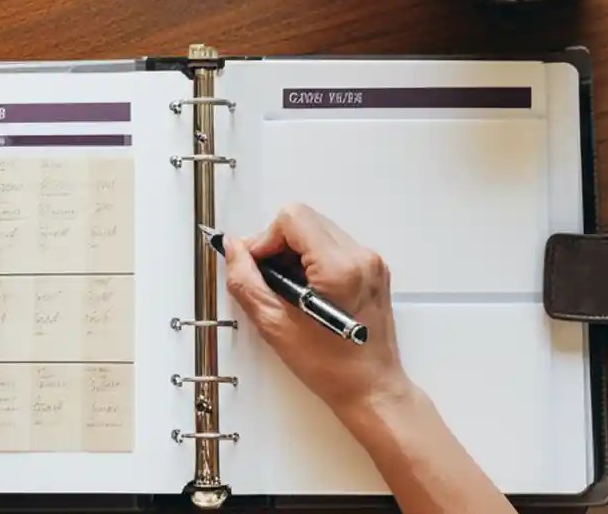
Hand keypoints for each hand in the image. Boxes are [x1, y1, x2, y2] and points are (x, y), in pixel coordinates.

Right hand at [224, 204, 409, 416]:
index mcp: (339, 267)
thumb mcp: (275, 325)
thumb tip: (233, 247)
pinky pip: (334, 246)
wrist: (372, 389)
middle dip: (279, 244)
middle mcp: (360, 257)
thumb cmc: (329, 367)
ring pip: (318, 231)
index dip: (265, 239)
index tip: (258, 268)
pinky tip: (307, 292)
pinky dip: (313, 260)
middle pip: (305, 220)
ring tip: (289, 290)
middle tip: (269, 280)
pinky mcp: (374, 270)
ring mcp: (371, 262)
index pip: (293, 218)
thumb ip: (246, 281)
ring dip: (295, 253)